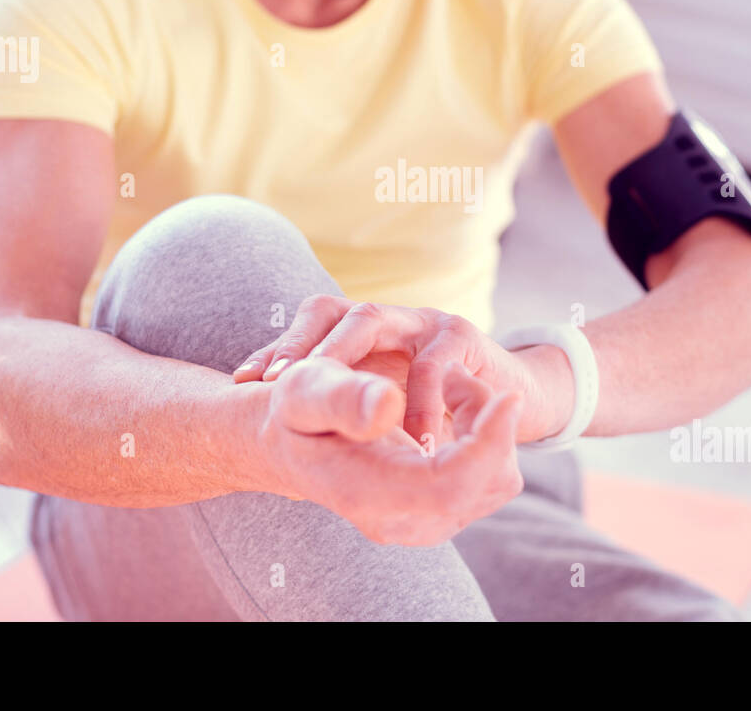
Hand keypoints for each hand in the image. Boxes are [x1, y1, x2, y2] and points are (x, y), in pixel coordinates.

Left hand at [233, 296, 557, 446]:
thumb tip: (269, 420)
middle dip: (299, 345)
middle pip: (331, 310)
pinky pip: (432, 364)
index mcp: (360, 331)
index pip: (309, 323)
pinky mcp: (463, 338)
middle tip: (279, 384)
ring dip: (343, 363)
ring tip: (322, 403)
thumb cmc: (432, 406)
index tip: (244, 383)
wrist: (505, 405)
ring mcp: (422, 321)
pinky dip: (416, 404)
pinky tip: (405, 441)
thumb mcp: (380, 408)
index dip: (276, 347)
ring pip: (369, 318)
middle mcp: (386, 318)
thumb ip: (338, 411)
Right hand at [257, 356, 523, 545]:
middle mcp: (399, 522)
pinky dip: (486, 440)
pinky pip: (491, 480)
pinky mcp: (438, 514)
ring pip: (498, 480)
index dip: (491, 443)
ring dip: (489, 428)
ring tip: (449, 386)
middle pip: (488, 482)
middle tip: (458, 375)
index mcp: (367, 492)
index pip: (452, 485)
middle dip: (490, 421)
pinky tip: (450, 408)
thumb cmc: (295, 412)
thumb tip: (389, 406)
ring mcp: (422, 525)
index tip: (510, 395)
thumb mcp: (303, 392)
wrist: (291, 446)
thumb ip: (341, 398)